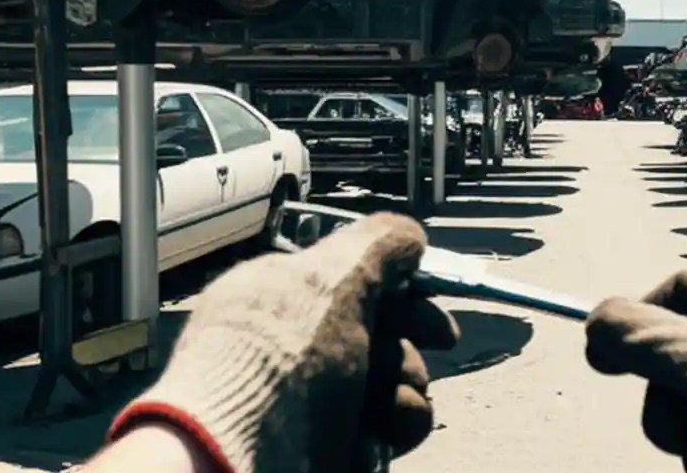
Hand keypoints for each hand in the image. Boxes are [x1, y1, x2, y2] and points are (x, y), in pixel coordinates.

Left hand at [107, 213, 458, 472]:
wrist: (247, 458)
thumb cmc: (282, 360)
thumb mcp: (332, 279)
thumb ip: (378, 245)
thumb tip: (410, 236)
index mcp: (284, 296)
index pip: (354, 277)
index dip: (398, 279)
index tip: (430, 288)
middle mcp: (299, 345)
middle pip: (384, 328)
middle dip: (413, 332)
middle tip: (439, 338)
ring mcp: (319, 397)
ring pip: (396, 378)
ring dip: (407, 382)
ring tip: (387, 399)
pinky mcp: (339, 442)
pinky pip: (391, 425)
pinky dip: (397, 424)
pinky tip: (382, 428)